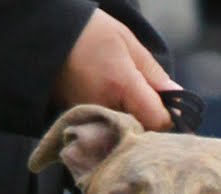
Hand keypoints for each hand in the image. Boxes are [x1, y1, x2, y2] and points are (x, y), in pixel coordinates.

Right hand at [53, 9, 178, 131]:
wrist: (43, 35)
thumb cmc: (87, 32)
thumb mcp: (126, 42)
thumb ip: (153, 73)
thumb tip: (176, 96)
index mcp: (121, 85)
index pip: (159, 121)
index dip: (169, 117)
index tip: (169, 108)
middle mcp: (106, 108)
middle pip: (143, 133)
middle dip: (151, 123)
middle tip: (148, 105)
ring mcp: (90, 119)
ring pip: (125, 135)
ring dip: (133, 125)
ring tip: (125, 103)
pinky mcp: (80, 124)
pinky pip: (107, 132)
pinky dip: (114, 124)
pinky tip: (111, 107)